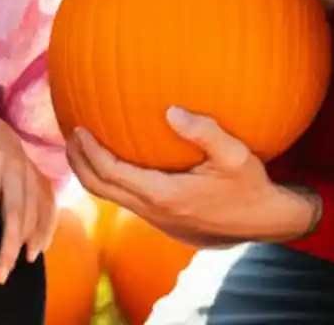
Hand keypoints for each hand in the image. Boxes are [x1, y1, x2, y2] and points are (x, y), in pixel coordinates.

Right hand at [0, 114, 54, 283]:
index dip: (38, 234)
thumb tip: (37, 249)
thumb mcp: (22, 177)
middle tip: (1, 275)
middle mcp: (13, 162)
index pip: (39, 207)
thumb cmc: (1, 160)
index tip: (29, 260)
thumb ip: (32, 204)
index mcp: (29, 171)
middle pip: (15, 210)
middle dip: (10, 246)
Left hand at [66, 107, 319, 245]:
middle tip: (69, 135)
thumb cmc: (250, 185)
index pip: (112, 173)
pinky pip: (126, 201)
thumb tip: (171, 110)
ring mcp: (156, 220)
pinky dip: (111, 181)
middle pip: (99, 189)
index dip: (90, 151)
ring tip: (82, 147)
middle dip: (78, 162)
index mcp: (165, 195)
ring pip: (111, 198)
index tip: (78, 128)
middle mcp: (154, 211)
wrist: (264, 223)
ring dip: (91, 173)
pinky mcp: (162, 223)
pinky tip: (116, 161)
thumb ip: (204, 131)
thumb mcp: (235, 155)